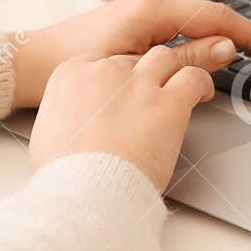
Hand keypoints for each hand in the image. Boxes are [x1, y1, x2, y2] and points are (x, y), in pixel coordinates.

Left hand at [8, 0, 250, 107]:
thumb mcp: (132, 63)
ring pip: (196, 29)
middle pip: (211, 20)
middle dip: (246, 38)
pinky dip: (203, 48)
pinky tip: (213, 63)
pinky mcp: (133, 35)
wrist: (25, 67)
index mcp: (151, 9)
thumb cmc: (67, 62)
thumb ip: (181, 56)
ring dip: (226, 44)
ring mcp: (141, 20)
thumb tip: (225, 49)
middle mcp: (149, 8)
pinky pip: (180, 37)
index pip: (216, 18)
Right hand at [27, 48, 215, 189]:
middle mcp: (106, 71)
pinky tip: (200, 93)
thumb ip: (67, 115)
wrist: (85, 192)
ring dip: (174, 71)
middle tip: (149, 97)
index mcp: (72, 75)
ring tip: (180, 86)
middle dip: (143, 76)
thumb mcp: (49, 134)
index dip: (116, 78)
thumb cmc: (66, 173)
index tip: (122, 92)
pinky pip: (193, 77)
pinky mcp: (169, 102)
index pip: (101, 61)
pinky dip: (201, 83)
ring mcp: (139, 84)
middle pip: (133, 60)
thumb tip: (74, 123)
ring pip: (164, 58)